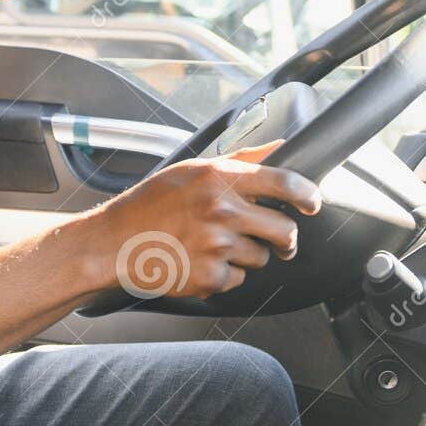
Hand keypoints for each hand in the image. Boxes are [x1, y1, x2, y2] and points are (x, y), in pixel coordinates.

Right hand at [92, 142, 322, 298]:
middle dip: (284, 238)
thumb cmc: (149, 204)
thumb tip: (280, 147)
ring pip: (262, 257)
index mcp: (219, 179)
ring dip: (248, 255)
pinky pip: (239, 279)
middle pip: (284, 230)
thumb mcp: (192, 169)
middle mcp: (221, 211)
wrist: (113, 243)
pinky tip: (202, 261)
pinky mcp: (210, 277)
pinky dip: (226, 275)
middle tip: (275, 238)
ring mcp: (216, 246)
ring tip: (215, 245)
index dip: (307, 194)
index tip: (312, 203)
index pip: (283, 182)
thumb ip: (241, 159)